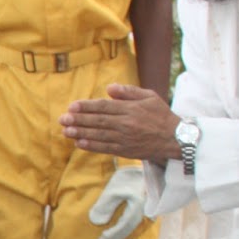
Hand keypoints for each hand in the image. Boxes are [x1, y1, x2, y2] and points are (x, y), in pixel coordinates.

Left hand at [61, 84, 180, 160]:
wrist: (175, 139)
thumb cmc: (161, 115)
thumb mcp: (149, 97)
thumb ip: (129, 92)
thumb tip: (109, 88)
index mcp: (130, 109)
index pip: (104, 107)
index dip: (86, 107)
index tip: (72, 106)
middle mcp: (126, 124)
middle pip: (98, 121)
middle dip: (79, 120)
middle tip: (63, 119)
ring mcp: (125, 138)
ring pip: (99, 135)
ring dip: (81, 133)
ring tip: (66, 131)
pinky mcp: (126, 150)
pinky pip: (105, 148)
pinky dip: (92, 146)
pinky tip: (80, 143)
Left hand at [89, 166, 147, 238]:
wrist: (147, 165)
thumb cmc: (128, 177)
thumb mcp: (113, 188)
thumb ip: (104, 204)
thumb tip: (97, 222)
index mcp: (138, 205)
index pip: (125, 225)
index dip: (113, 235)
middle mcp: (148, 209)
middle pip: (133, 229)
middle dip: (119, 237)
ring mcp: (153, 209)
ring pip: (139, 227)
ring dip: (125, 234)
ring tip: (113, 238)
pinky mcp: (153, 207)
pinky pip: (142, 222)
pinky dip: (131, 228)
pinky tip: (123, 228)